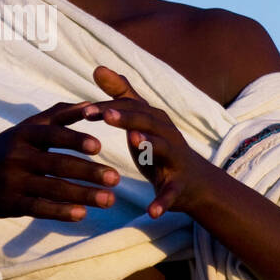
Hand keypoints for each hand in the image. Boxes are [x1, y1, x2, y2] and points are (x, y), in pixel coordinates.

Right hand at [0, 98, 118, 221]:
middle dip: (88, 172)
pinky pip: (39, 209)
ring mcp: (13, 182)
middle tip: (116, 177)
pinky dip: (60, 213)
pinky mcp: (11, 204)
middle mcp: (17, 157)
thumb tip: (90, 104)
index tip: (99, 146)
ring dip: (83, 195)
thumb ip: (57, 115)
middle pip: (57, 164)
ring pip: (52, 189)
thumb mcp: (24, 129)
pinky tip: (82, 215)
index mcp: (23, 135)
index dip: (75, 139)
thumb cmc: (3, 150)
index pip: (52, 135)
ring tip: (110, 199)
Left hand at [81, 66, 210, 218]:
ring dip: (150, 145)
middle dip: (127, 118)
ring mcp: (176, 160)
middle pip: (148, 122)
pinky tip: (151, 211)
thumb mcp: (141, 121)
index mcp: (155, 120)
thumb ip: (122, 95)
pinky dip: (163, 201)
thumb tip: (98, 67)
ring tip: (134, 143)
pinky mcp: (180, 186)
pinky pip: (171, 193)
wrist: (197, 183)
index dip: (108, 108)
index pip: (130, 108)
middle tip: (104, 116)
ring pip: (164, 149)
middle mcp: (168, 135)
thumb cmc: (160, 148)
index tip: (83, 111)